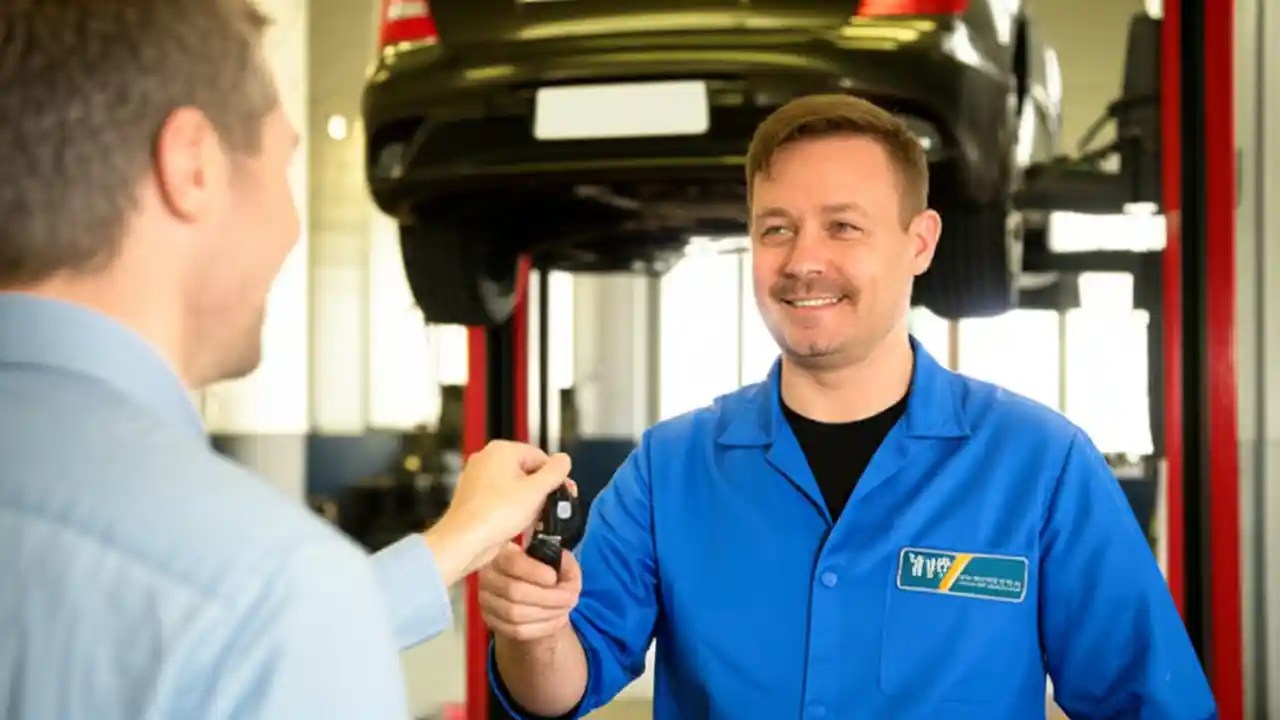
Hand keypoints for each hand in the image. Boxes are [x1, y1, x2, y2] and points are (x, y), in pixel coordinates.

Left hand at [424, 440, 571, 584]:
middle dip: (539, 492)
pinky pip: (502, 500)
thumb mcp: (536, 491)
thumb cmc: (491, 515)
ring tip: (530, 519)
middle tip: (547, 507)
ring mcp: (479, 479)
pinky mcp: (476, 498)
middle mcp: (487, 460)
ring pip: (515, 488)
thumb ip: (555, 472)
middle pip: (527, 472)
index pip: (540, 456)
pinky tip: (517, 524)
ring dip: (528, 504)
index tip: (561, 491)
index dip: (553, 477)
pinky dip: (513, 510)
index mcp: (501, 450)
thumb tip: (564, 460)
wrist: (465, 541)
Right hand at [480, 542, 581, 641]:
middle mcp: (489, 576)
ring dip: (546, 614)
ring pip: (515, 614)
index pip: (512, 562)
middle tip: (570, 599)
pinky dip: (541, 627)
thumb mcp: (560, 561)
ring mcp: (486, 600)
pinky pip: (516, 630)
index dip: (535, 572)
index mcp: (503, 553)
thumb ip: (564, 563)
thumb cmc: (547, 572)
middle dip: (547, 597)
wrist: (534, 594)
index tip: (554, 577)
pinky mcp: (491, 621)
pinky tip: (556, 620)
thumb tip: (562, 570)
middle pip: (514, 591)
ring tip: (565, 610)